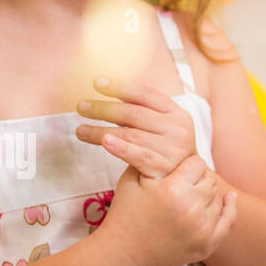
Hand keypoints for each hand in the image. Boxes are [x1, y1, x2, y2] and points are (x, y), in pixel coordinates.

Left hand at [76, 77, 197, 177]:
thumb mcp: (163, 128)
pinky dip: (121, 147)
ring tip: (80, 130)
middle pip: (134, 113)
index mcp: (177, 113)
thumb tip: (110, 92)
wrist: (185, 183)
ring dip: (101, 131)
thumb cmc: (166, 151)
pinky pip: (138, 155)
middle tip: (81, 106)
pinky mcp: (164, 168)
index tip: (97, 82)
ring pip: (131, 134)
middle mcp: (177, 128)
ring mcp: (172, 148)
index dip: (120, 87)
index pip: (146, 94)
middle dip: (104, 108)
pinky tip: (105, 142)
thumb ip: (144, 113)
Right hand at [99, 156, 237, 265]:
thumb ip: (149, 155)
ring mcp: (201, 229)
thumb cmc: (124, 213)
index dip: (186, 165)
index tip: (178, 170)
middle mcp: (190, 209)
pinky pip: (228, 221)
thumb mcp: (131, 179)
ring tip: (187, 199)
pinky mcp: (206, 245)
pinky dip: (229, 209)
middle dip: (197, 180)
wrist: (120, 255)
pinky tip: (229, 198)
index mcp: (172, 190)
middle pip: (209, 179)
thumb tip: (162, 134)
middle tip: (182, 185)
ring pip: (217, 198)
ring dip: (206, 196)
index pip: (197, 163)